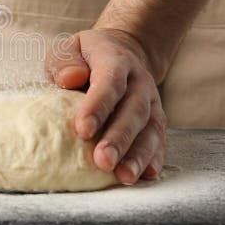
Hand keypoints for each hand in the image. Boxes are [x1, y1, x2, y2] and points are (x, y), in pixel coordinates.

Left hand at [45, 28, 166, 184]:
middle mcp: (139, 81)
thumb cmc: (85, 57)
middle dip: (119, 138)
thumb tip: (69, 79)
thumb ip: (66, 62)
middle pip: (133, 110)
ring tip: (124, 176)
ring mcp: (152, 102)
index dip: (98, 105)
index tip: (83, 130)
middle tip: (103, 161)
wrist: (123, 52)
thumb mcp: (69, 48)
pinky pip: (159, 140)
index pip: (110, 82)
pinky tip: (145, 175)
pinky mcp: (157, 120)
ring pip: (151, 129)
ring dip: (138, 154)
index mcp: (116, 60)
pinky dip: (153, 158)